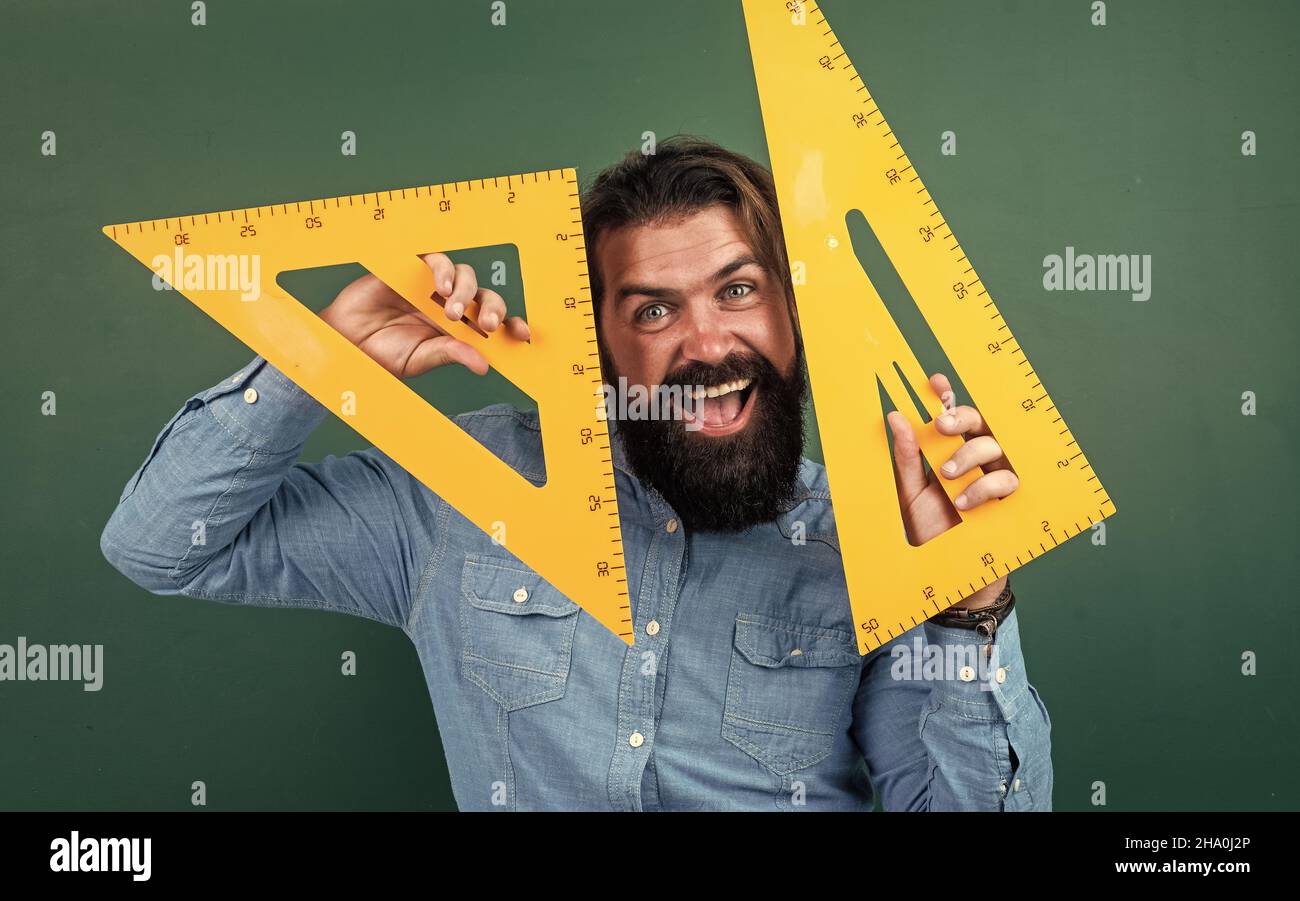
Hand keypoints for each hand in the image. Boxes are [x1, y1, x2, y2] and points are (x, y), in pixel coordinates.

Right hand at [318, 252, 528, 378]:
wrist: (344, 342)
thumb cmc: (381, 353)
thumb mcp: (420, 360)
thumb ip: (450, 354)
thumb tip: (484, 365)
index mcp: (458, 329)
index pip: (492, 323)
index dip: (511, 324)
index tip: (524, 334)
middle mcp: (450, 305)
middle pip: (485, 296)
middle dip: (493, 309)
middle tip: (489, 325)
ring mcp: (431, 285)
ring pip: (466, 275)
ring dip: (466, 291)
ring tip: (453, 311)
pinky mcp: (412, 268)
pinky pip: (436, 258)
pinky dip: (443, 269)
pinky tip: (441, 286)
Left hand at [886, 372, 1018, 608]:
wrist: (947, 574)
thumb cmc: (929, 531)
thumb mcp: (908, 493)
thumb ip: (904, 457)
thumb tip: (895, 416)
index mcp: (946, 451)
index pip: (950, 415)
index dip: (945, 395)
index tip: (934, 382)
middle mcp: (972, 459)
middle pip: (978, 422)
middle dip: (961, 417)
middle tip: (941, 426)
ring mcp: (993, 476)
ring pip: (994, 446)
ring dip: (969, 456)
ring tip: (947, 476)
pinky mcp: (1010, 500)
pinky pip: (1006, 480)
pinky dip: (984, 487)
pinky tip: (964, 503)